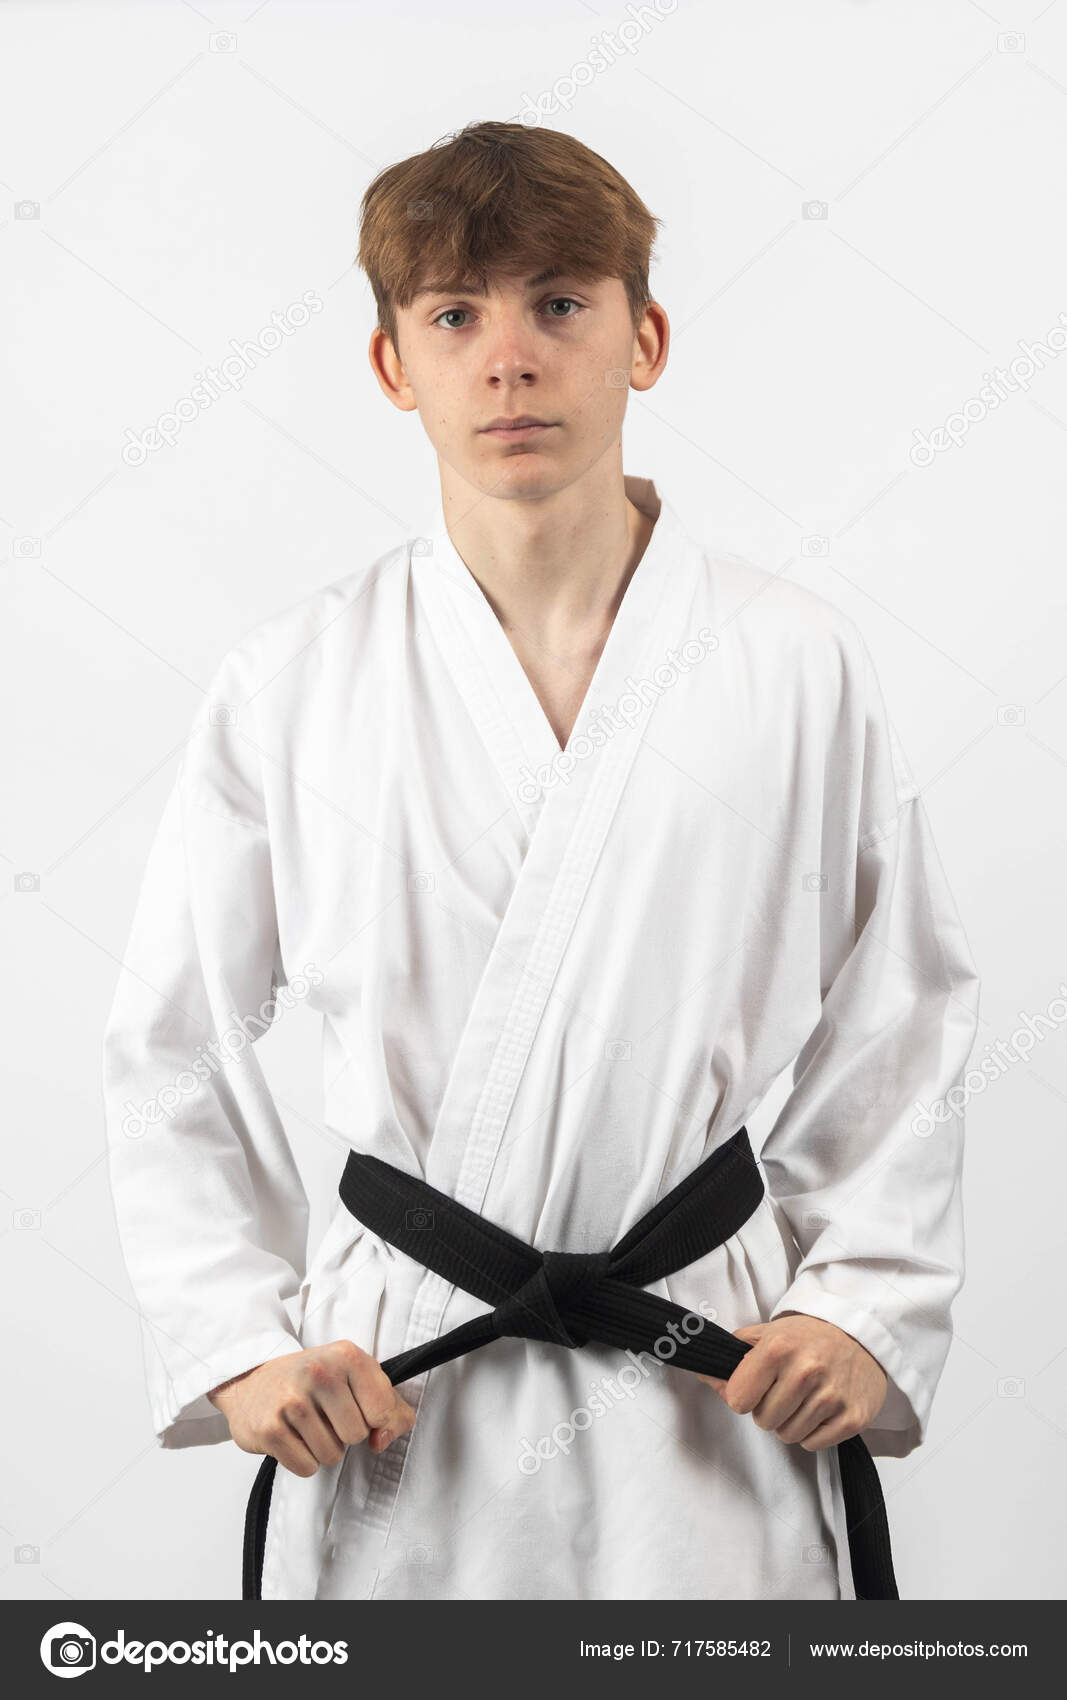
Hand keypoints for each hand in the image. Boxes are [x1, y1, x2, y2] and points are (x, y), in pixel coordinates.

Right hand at [207, 1340, 417, 1477]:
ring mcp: (292, 1400)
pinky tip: (292, 1438)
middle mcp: (319, 1372)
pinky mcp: (270, 1429)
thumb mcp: (356, 1378)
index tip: (357, 1409)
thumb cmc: (312, 1382)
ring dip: (323, 1449)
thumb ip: (391, 1409)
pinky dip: (303, 1461)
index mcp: (347, 1355)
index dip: (374, 1420)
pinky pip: (307, 1467)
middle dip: (344, 1434)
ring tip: (307, 1426)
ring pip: (332, 1455)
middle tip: (324, 1415)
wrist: (250, 1381)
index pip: (383, 1410)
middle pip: (356, 1436)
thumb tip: (382, 1441)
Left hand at [698, 1311, 887, 1450]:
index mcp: (778, 1349)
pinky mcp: (852, 1418)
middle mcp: (805, 1372)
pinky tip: (821, 1407)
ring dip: (790, 1421)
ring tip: (804, 1396)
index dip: (743, 1396)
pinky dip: (812, 1431)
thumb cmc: (809, 1336)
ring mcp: (832, 1397)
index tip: (755, 1386)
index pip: (738, 1400)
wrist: (861, 1335)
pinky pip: (812, 1444)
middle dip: (768, 1409)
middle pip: (763, 1421)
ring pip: (788, 1435)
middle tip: (785, 1389)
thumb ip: (734, 1358)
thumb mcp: (768, 1335)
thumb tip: (705, 1375)